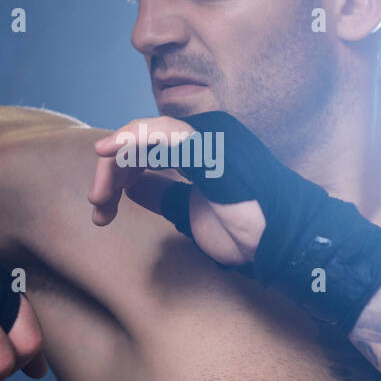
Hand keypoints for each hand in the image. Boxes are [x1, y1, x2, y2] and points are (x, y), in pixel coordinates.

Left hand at [89, 112, 380, 332]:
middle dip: (109, 172)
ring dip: (116, 164)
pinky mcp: (213, 149)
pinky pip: (166, 136)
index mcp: (200, 149)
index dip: (116, 173)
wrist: (284, 245)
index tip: (101, 209)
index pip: (146, 148)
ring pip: (145, 135)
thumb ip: (165, 195)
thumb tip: (133, 187)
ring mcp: (209, 139)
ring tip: (100, 198)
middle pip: (139, 140)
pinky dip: (134, 140)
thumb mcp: (191, 214)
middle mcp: (203, 137)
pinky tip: (111, 153)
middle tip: (97, 207)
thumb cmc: (247, 232)